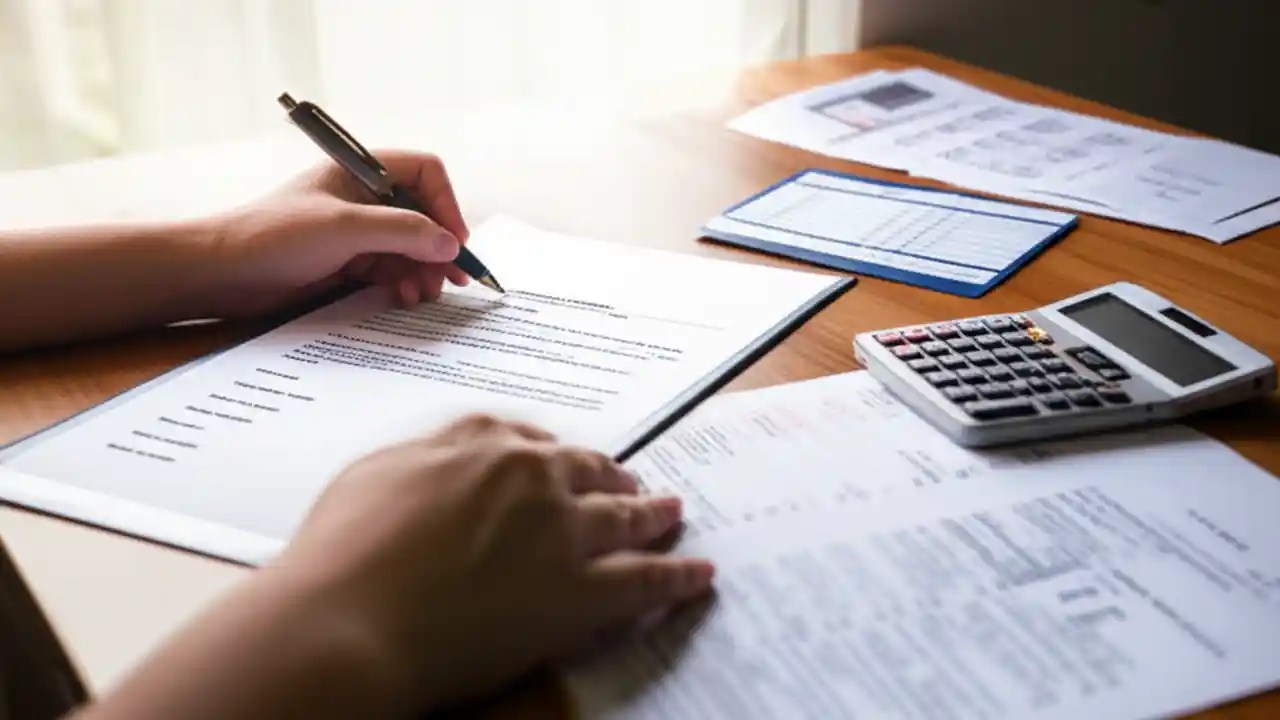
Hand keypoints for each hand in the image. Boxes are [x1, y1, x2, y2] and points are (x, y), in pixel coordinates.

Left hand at [204, 150, 470, 317]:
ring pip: (410, 248)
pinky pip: (391, 270)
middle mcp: (364, 197)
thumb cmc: (274, 236)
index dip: (446, 205)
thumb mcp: (345, 229)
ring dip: (423, 271)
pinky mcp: (348, 262)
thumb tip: (451, 244)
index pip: (425, 174)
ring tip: (422, 295)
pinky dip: (404, 283)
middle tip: (452, 281)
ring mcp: (357, 231)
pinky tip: (404, 298)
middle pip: (423, 216)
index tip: (455, 241)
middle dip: (439, 248)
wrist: (222, 273)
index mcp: (362, 171)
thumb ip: (403, 232)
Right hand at [272, 415, 714, 713]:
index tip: (565, 464)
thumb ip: (428, 457)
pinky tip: (698, 571)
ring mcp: (563, 531)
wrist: (350, 620)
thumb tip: (451, 457)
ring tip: (674, 511)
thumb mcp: (374, 474)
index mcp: (480, 441)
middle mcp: (532, 474)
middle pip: (589, 470)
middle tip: (630, 483)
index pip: (532, 441)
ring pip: (627, 515)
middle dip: (612, 477)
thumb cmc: (342, 553)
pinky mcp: (582, 590)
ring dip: (655, 512)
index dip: (554, 457)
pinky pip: (647, 578)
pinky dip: (678, 574)